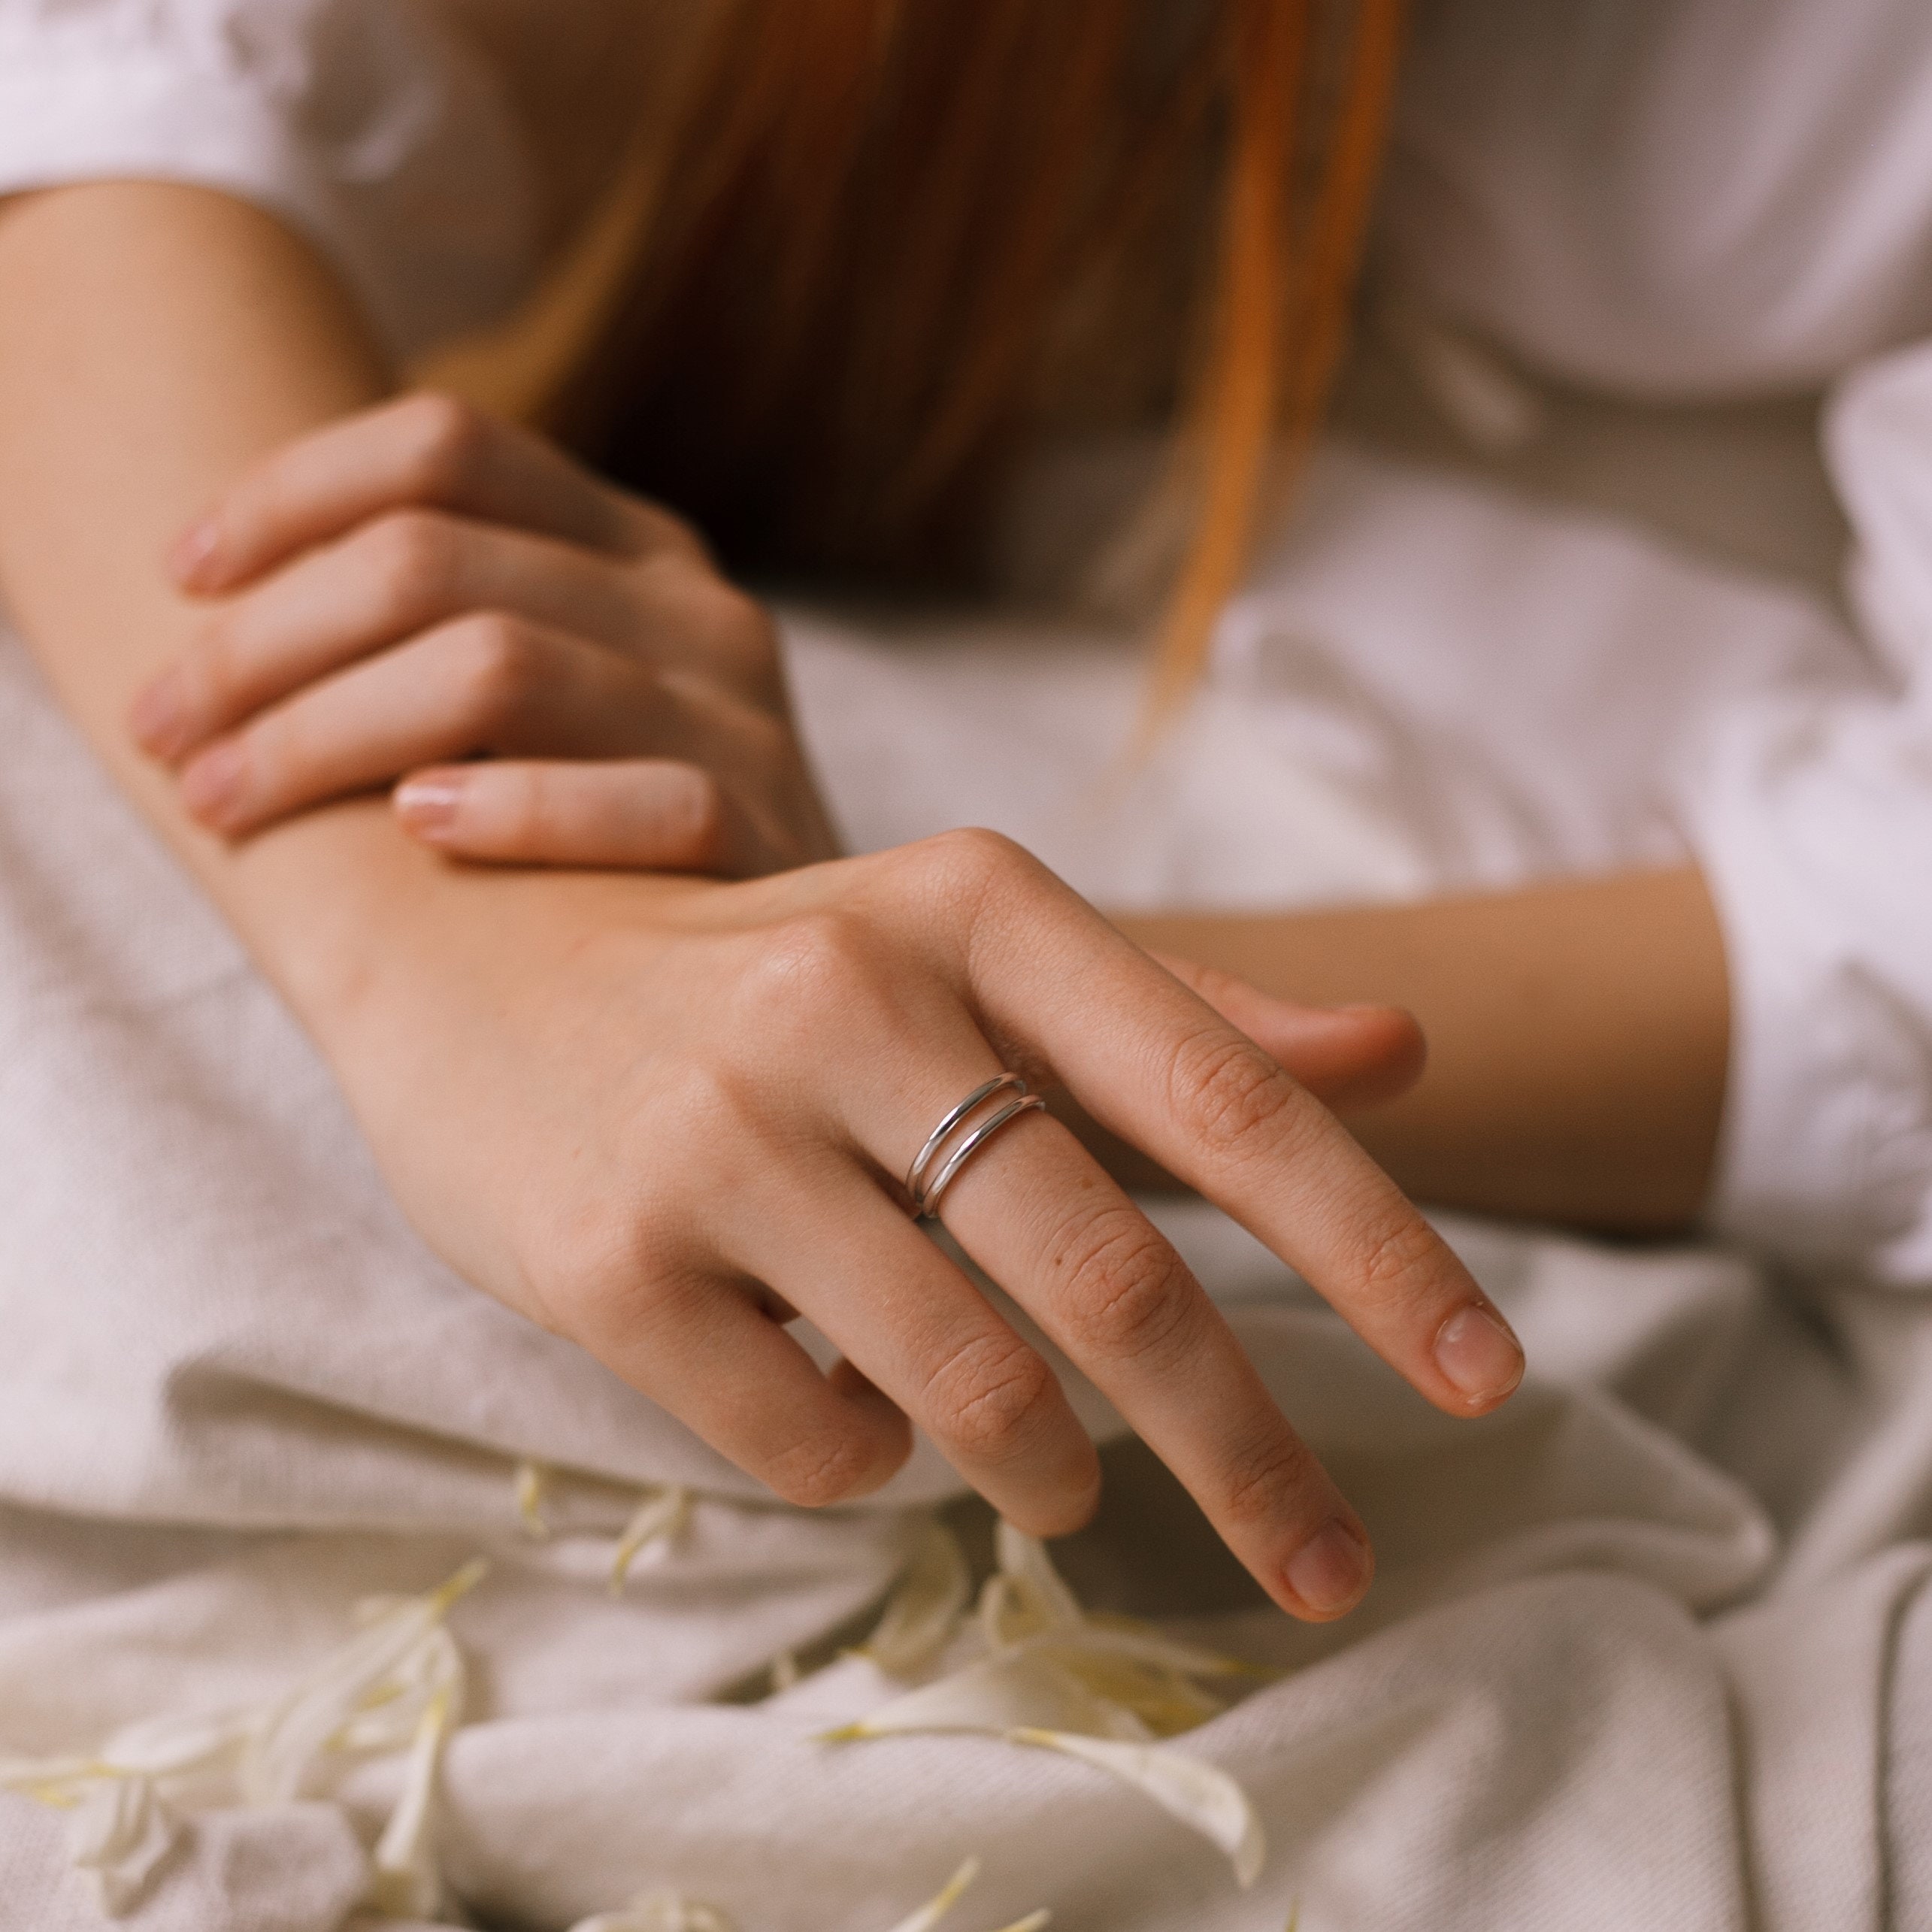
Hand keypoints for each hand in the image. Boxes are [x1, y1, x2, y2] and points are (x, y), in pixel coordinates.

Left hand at [129, 393, 836, 875]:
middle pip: (434, 560)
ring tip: (225, 798)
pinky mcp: (772, 834)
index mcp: (635, 544)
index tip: (176, 577)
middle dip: (262, 644)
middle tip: (164, 730)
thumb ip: (456, 625)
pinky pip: (647, 801)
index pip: (445, 445)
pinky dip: (520, 807)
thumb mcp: (564, 693)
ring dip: (324, 734)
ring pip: (503, 668)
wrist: (797, 950)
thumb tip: (220, 606)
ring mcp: (743, 717)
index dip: (289, 492)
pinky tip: (419, 827)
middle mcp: (695, 605)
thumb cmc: (621, 836)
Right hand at [333, 825, 1522, 1622]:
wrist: (470, 960)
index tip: (1490, 1377)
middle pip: (1115, 1279)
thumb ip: (1181, 1011)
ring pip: (975, 1388)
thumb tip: (1409, 1045)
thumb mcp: (963, 950)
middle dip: (1249, 1448)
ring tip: (1056, 1477)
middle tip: (1328, 1560)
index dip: (1375, 1248)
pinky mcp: (607, 1261)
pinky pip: (813, 1442)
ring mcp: (716, 1131)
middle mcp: (846, 996)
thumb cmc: (766, 976)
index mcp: (971, 903)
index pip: (1221, 1095)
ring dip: (1051, 1470)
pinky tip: (851, 1408)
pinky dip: (871, 1465)